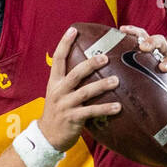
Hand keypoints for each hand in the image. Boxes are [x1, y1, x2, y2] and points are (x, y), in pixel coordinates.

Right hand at [39, 26, 120, 151]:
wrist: (47, 136)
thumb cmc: (57, 112)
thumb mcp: (58, 93)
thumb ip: (69, 81)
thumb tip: (87, 66)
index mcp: (54, 82)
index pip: (58, 59)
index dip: (65, 44)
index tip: (73, 30)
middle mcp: (59, 91)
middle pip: (75, 73)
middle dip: (90, 64)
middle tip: (105, 57)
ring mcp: (65, 105)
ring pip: (85, 92)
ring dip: (102, 85)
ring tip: (116, 80)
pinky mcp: (73, 118)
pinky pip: (92, 111)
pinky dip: (105, 108)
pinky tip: (118, 107)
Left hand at [119, 25, 166, 96]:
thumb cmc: (160, 76)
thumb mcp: (146, 70)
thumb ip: (130, 71)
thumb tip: (106, 76)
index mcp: (153, 50)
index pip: (143, 36)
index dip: (133, 31)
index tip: (122, 30)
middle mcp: (165, 52)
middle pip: (160, 40)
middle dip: (151, 42)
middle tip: (143, 48)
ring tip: (163, 68)